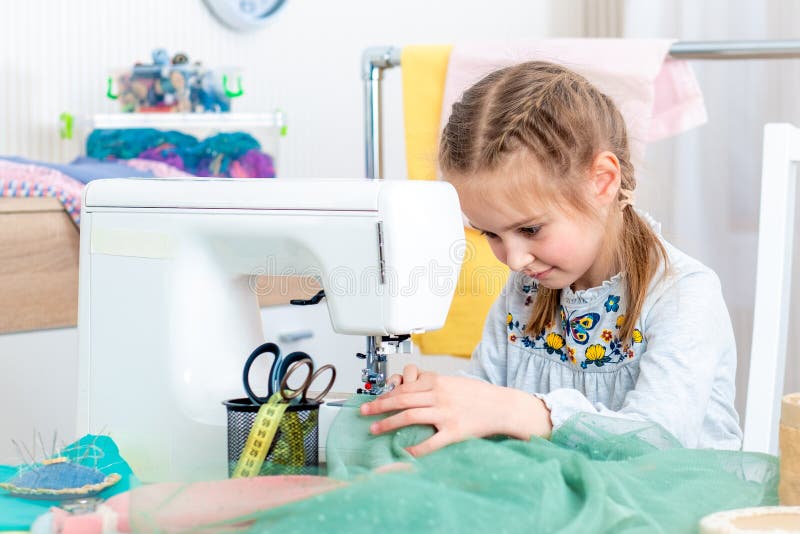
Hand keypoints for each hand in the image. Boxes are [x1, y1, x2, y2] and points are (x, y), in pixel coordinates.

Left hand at [360, 365, 551, 456]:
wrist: (502, 406)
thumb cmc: (478, 395)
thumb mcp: (453, 382)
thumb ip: (433, 384)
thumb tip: (410, 388)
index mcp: (438, 382)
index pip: (404, 387)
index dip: (386, 394)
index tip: (374, 400)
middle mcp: (439, 395)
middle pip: (401, 399)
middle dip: (379, 406)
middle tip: (364, 412)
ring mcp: (446, 413)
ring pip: (410, 416)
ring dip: (389, 423)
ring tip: (375, 429)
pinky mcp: (454, 431)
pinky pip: (431, 441)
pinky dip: (416, 448)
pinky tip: (405, 453)